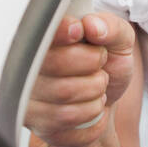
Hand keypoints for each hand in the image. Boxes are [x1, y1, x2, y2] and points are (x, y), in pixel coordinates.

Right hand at [24, 11, 135, 146]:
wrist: (106, 103)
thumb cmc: (107, 67)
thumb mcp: (119, 42)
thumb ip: (111, 27)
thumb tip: (92, 25)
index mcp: (46, 35)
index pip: (42, 31)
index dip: (62, 31)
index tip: (79, 32)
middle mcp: (28, 62)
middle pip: (56, 63)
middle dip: (92, 63)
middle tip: (99, 63)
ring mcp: (28, 93)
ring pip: (64, 92)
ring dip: (94, 89)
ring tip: (97, 84)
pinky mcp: (34, 120)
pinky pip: (66, 116)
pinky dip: (91, 110)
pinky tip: (90, 103)